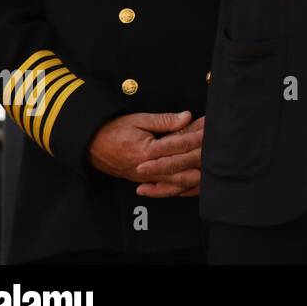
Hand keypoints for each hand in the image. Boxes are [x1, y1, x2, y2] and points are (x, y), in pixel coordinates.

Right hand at [85, 111, 202, 197]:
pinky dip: (182, 188)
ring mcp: (146, 178)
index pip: (179, 145)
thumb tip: (187, 116)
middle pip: (182, 166)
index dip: (196, 136)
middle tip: (215, 147)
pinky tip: (194, 184)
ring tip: (210, 168)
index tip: (209, 129)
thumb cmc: (115, 130)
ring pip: (178, 182)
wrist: (91, 146)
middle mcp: (148, 168)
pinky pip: (167, 189)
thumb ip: (164, 121)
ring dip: (195, 175)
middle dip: (200, 155)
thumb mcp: (138, 120)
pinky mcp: (144, 182)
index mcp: (147, 151)